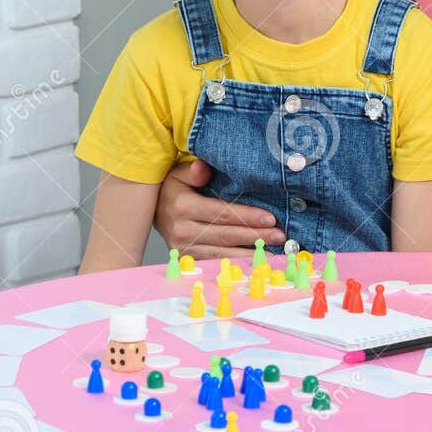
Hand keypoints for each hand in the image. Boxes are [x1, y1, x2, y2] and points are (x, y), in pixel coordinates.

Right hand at [153, 159, 285, 258]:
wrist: (152, 210)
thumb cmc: (173, 188)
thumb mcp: (180, 173)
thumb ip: (194, 170)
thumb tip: (202, 168)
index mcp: (183, 206)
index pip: (221, 213)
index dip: (246, 216)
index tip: (270, 219)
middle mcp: (181, 230)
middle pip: (226, 235)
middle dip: (255, 236)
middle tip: (279, 236)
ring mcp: (183, 247)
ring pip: (221, 253)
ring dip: (249, 254)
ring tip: (273, 253)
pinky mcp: (187, 258)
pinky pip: (214, 262)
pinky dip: (235, 263)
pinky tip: (254, 262)